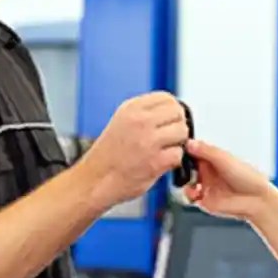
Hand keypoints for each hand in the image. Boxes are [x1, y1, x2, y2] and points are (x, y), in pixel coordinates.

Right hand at [78, 91, 188, 206]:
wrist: (95, 179)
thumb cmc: (108, 155)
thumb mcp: (121, 121)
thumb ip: (145, 113)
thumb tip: (173, 111)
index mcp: (131, 109)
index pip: (167, 98)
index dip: (173, 110)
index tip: (170, 120)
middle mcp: (140, 121)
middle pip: (178, 113)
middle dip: (177, 125)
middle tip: (169, 137)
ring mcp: (148, 141)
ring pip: (182, 132)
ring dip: (177, 143)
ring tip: (164, 150)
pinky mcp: (156, 161)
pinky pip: (178, 154)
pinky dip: (173, 160)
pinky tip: (161, 162)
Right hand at [180, 138, 275, 220]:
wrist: (256, 201)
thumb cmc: (248, 178)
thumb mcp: (225, 159)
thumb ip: (206, 151)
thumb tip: (189, 142)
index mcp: (213, 158)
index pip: (193, 151)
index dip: (185, 150)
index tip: (178, 150)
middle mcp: (208, 171)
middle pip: (186, 166)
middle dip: (181, 167)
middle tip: (181, 167)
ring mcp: (205, 185)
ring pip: (185, 182)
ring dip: (184, 182)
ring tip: (190, 182)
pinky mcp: (204, 200)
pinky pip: (189, 196)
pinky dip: (188, 195)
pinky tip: (195, 193)